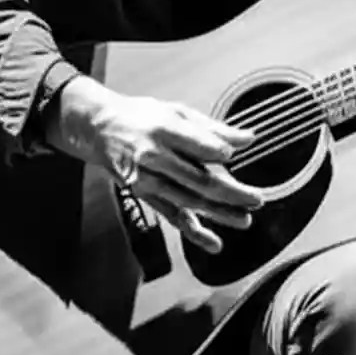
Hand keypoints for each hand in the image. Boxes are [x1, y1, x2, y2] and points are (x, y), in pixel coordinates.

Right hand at [59, 79, 264, 253]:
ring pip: (189, 201)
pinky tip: (214, 242)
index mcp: (164, 129)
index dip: (216, 152)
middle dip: (230, 193)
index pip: (196, 144)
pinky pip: (172, 216)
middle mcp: (155, 157)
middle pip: (197, 179)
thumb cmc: (141, 116)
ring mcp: (148, 180)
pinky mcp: (145, 195)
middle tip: (256, 199)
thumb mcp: (176, 112)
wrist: (98, 128)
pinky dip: (194, 231)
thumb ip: (212, 128)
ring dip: (219, 213)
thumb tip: (247, 139)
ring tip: (245, 219)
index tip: (233, 156)